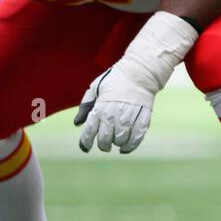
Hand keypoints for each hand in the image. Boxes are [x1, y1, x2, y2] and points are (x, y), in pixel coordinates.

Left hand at [75, 11, 197, 153]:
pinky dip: (130, 146)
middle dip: (103, 145)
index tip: (85, 147)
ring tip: (116, 141)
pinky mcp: (143, 119)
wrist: (139, 72)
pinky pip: (136, 138)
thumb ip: (85, 107)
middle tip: (104, 145)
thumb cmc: (115, 80)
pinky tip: (125, 148)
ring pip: (120, 140)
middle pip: (105, 139)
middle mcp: (114, 114)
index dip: (86, 142)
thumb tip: (76, 124)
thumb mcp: (95, 89)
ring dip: (116, 144)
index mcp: (100, 107)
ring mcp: (129, 117)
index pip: (90, 132)